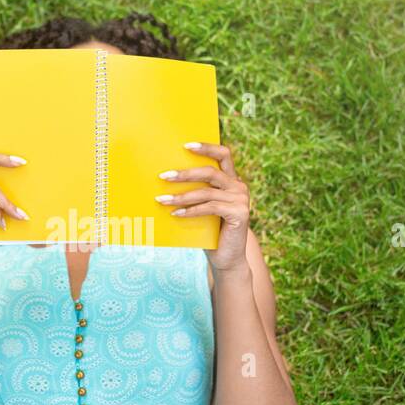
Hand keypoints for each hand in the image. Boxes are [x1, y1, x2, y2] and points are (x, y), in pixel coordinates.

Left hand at [154, 141, 249, 271]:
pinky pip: (210, 207)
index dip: (206, 147)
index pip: (223, 154)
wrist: (226, 258)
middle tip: (163, 176)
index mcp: (231, 179)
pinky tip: (176, 214)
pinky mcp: (240, 213)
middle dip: (185, 173)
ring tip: (162, 200)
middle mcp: (239, 186)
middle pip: (210, 172)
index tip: (185, 145)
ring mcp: (241, 200)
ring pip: (206, 192)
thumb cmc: (210, 231)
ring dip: (182, 196)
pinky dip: (191, 211)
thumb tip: (165, 179)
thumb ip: (194, 192)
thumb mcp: (201, 207)